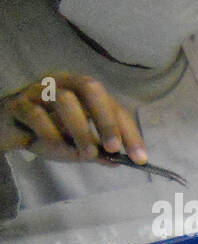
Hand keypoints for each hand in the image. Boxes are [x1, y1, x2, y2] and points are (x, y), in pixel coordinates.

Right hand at [1, 73, 147, 164]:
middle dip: (107, 120)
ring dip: (80, 131)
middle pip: (90, 88)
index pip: (112, 105)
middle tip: (114, 149)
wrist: (8, 131)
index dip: (129, 131)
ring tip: (86, 155)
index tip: (139, 158)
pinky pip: (37, 114)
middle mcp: (62, 82)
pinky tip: (58, 148)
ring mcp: (39, 89)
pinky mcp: (18, 103)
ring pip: (64, 100)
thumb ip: (99, 151)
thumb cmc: (48, 134)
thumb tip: (121, 161)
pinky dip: (52, 135)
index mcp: (82, 90)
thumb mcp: (78, 145)